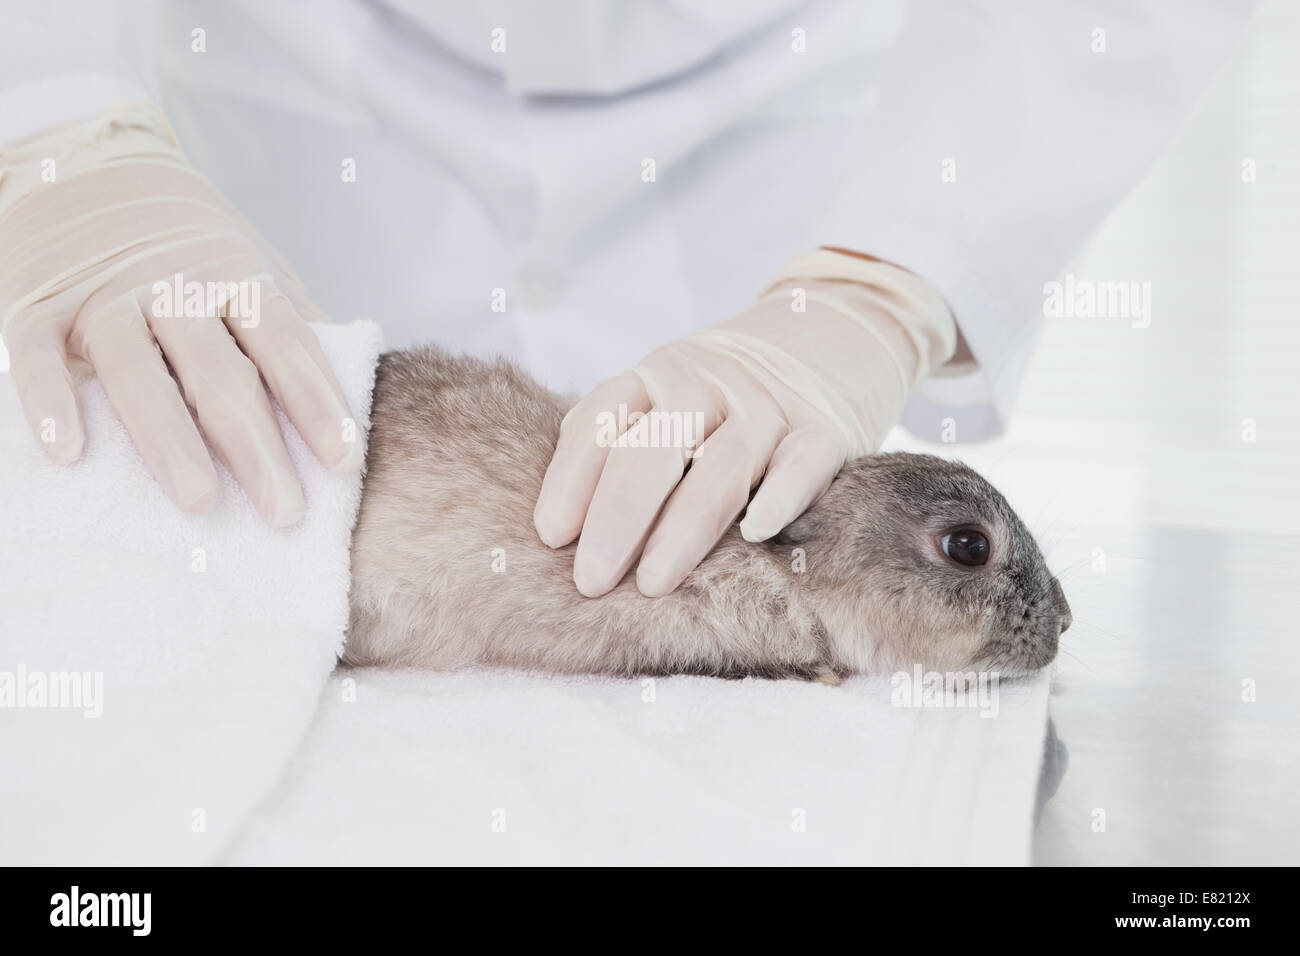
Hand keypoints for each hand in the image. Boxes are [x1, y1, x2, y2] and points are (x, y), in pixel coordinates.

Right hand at [0, 102, 357, 526]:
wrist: (91, 162)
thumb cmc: (192, 242)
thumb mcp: (253, 265)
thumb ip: (295, 324)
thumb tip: (358, 387)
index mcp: (237, 275)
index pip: (287, 344)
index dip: (317, 401)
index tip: (345, 461)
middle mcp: (174, 283)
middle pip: (221, 372)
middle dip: (257, 447)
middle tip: (286, 514)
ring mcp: (104, 295)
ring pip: (137, 372)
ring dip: (170, 439)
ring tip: (200, 500)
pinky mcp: (35, 304)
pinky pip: (35, 356)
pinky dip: (49, 402)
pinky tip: (69, 453)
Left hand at [534, 251, 957, 596]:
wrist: (822, 342)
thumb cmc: (717, 405)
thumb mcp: (663, 403)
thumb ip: (618, 450)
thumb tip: (564, 539)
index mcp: (654, 377)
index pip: (603, 421)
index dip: (572, 477)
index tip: (551, 535)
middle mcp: (706, 384)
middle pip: (655, 448)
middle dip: (618, 517)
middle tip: (590, 580)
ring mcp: (766, 407)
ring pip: (721, 466)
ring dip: (683, 527)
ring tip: (653, 582)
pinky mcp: (824, 430)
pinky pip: (802, 462)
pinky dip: (781, 495)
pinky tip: (757, 531)